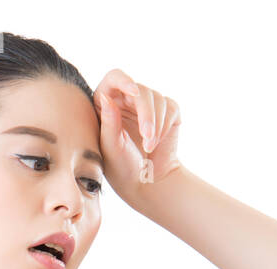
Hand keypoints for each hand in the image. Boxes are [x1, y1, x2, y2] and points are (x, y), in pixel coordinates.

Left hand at [93, 68, 181, 205]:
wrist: (146, 183)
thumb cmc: (121, 169)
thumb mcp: (111, 149)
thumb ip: (108, 123)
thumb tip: (105, 98)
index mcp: (106, 104)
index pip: (114, 78)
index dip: (124, 81)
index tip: (134, 91)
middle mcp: (126, 100)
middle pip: (140, 90)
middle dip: (146, 114)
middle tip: (147, 137)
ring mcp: (146, 106)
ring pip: (157, 99)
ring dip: (156, 125)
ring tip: (150, 146)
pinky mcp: (166, 112)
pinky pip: (170, 107)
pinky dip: (166, 126)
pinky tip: (157, 142)